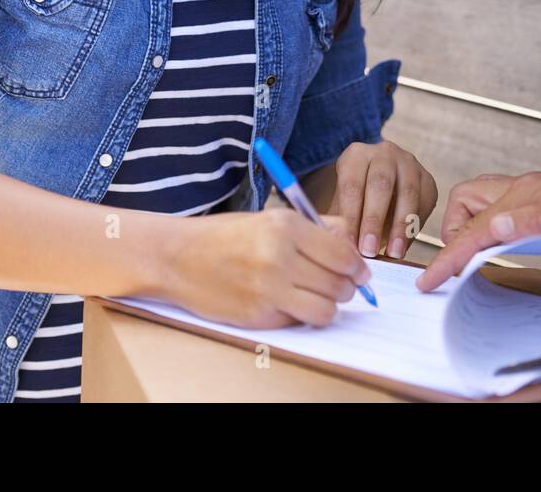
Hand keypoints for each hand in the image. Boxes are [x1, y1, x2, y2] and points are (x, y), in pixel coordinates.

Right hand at [160, 209, 371, 327]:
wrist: (178, 257)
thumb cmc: (228, 235)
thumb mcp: (272, 218)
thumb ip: (316, 228)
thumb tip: (353, 243)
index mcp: (286, 226)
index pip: (343, 254)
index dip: (359, 267)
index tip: (361, 273)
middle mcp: (279, 256)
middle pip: (339, 284)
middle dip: (348, 288)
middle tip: (343, 286)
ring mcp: (268, 289)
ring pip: (326, 310)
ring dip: (330, 307)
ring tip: (319, 298)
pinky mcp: (257, 316)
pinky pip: (298, 322)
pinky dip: (300, 316)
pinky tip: (288, 302)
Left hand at [329, 140, 437, 259]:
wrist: (379, 190)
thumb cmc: (356, 201)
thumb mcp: (341, 206)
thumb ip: (339, 223)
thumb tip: (338, 245)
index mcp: (356, 155)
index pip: (351, 185)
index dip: (350, 217)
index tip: (349, 243)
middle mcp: (384, 153)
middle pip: (381, 185)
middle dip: (374, 221)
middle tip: (369, 250)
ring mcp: (409, 163)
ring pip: (408, 193)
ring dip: (400, 227)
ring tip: (392, 253)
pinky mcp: (427, 179)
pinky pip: (425, 202)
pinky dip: (416, 226)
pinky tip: (405, 245)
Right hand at [415, 161, 540, 291]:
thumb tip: (495, 225)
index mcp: (531, 195)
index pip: (474, 227)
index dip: (447, 255)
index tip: (430, 278)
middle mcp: (530, 189)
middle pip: (466, 201)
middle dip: (453, 231)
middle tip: (459, 263)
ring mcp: (539, 193)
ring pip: (484, 201)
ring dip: (471, 226)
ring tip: (475, 257)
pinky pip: (505, 208)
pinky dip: (492, 226)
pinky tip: (506, 244)